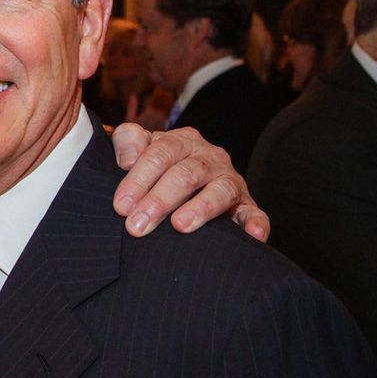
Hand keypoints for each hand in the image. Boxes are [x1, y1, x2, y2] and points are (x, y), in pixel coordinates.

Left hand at [110, 123, 268, 241]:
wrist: (190, 178)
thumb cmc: (157, 165)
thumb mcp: (140, 146)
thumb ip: (128, 141)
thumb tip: (126, 158)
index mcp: (182, 141)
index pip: (159, 154)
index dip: (138, 180)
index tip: (121, 206)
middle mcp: (210, 157)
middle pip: (186, 174)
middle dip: (159, 201)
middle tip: (137, 226)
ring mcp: (230, 181)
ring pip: (219, 191)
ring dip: (200, 209)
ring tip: (180, 226)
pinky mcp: (246, 205)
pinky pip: (254, 213)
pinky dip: (256, 223)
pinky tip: (252, 236)